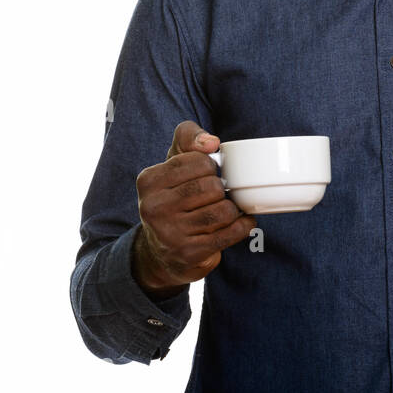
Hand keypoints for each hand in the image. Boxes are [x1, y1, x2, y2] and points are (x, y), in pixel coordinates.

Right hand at [131, 120, 256, 297]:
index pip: (199, 161)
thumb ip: (188, 138)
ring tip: (224, 211)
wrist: (161, 252)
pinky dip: (243, 226)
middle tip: (216, 196)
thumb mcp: (173, 163)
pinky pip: (231, 232)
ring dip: (232, 210)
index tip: (207, 175)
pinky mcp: (188, 253)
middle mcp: (154, 207)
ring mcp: (169, 233)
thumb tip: (211, 142)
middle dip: (222, 190)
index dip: (212, 167)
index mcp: (149, 181)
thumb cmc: (174, 198)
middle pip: (212, 187)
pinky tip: (239, 223)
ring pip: (224, 211)